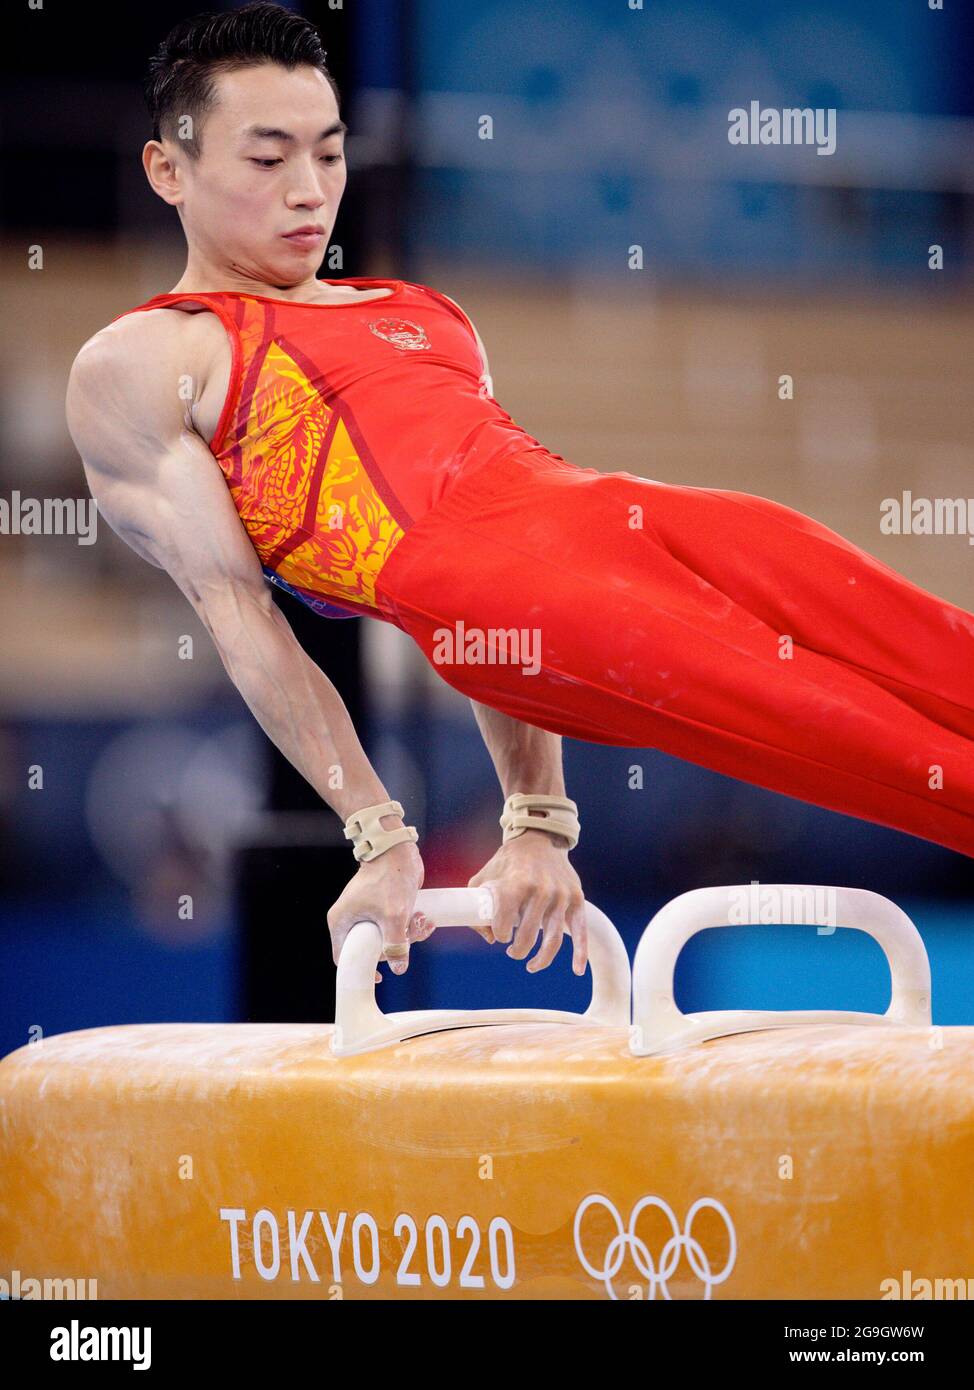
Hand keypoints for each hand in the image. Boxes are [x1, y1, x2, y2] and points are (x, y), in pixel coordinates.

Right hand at [327, 842, 428, 982]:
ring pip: (387, 937)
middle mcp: (351, 918)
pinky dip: (410, 925)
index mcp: (342, 921)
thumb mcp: (394, 916)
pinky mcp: (383, 906)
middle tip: (412, 936)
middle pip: (372, 948)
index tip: (380, 976)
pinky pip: (396, 925)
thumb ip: (396, 945)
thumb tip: (399, 968)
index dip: (361, 969)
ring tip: (423, 922)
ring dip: (408, 935)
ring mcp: (368, 912)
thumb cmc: (389, 877)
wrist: (398, 848)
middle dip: (396, 946)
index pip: (345, 956)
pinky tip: (425, 918)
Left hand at [468, 831, 587, 974]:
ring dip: (541, 959)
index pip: (503, 921)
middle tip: (512, 952)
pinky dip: (580, 953)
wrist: (539, 840)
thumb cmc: (508, 863)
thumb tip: (488, 938)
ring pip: (553, 939)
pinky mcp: (577, 899)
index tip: (499, 936)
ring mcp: (561, 895)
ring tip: (530, 965)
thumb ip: (477, 907)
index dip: (498, 934)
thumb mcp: (485, 878)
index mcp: (516, 883)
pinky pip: (580, 932)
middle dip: (518, 951)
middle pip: (528, 935)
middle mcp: (541, 889)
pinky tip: (577, 970)